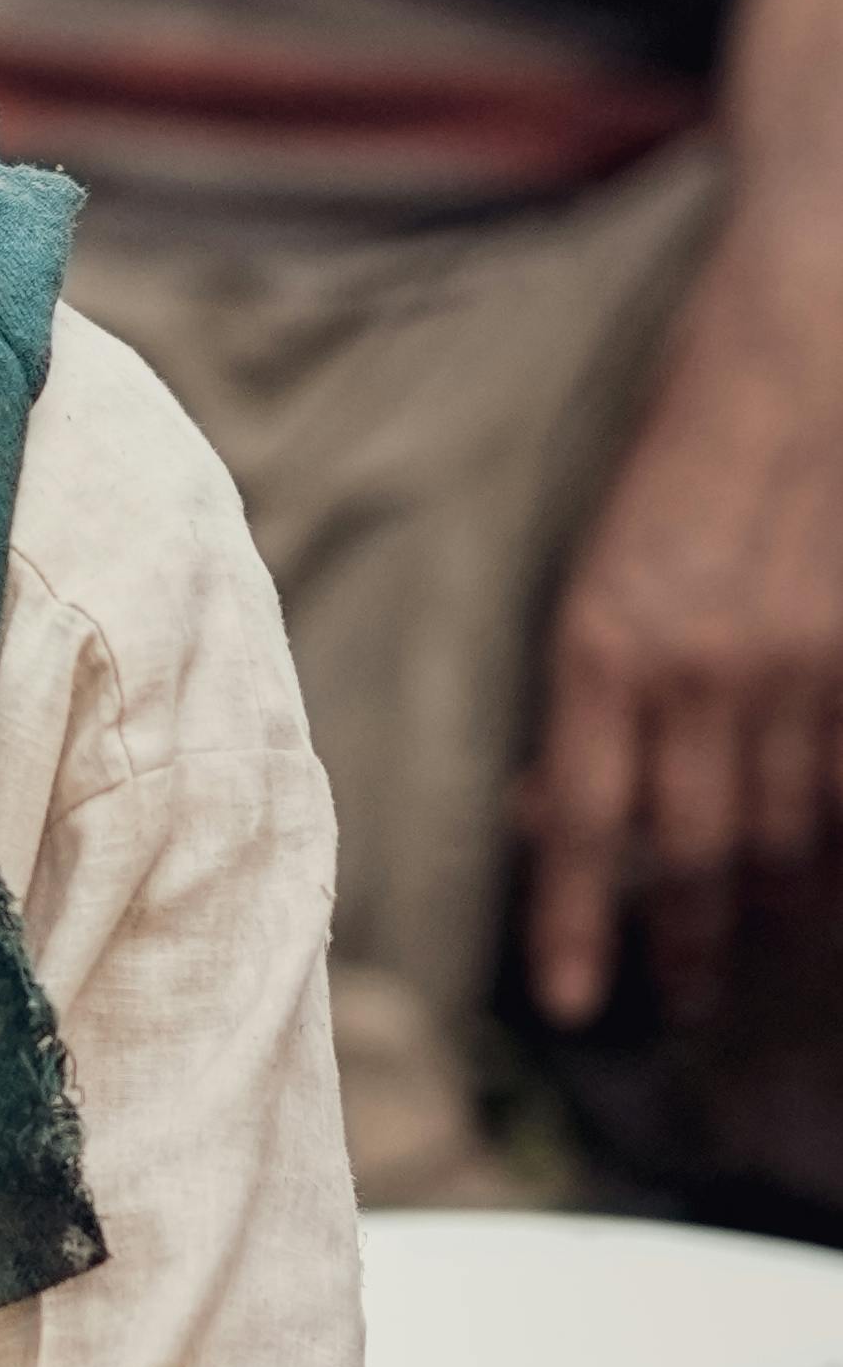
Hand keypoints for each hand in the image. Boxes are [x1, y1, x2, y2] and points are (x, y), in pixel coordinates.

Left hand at [521, 323, 842, 1024]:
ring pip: (785, 824)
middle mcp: (702, 672)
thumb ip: (580, 702)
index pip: (585, 825)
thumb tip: (552, 813)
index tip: (570, 1003)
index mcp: (604, 649)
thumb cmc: (670, 464)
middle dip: (693, 940)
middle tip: (692, 1000)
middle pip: (695, 849)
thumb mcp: (588, 578)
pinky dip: (832, 829)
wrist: (795, 363)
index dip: (576, 924)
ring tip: (766, 941)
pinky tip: (825, 868)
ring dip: (773, 897)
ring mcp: (796, 665)